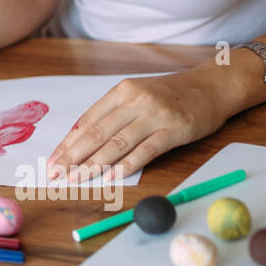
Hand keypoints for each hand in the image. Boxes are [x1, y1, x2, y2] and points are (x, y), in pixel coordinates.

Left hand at [46, 69, 229, 181]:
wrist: (211, 86)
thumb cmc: (171, 94)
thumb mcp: (138, 94)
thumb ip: (114, 113)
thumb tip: (83, 138)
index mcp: (122, 91)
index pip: (88, 120)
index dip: (69, 142)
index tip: (53, 159)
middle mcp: (136, 101)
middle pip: (97, 133)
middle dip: (73, 156)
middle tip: (56, 173)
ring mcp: (155, 115)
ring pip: (117, 143)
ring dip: (93, 164)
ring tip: (76, 179)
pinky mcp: (175, 130)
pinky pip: (145, 150)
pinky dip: (126, 165)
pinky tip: (110, 177)